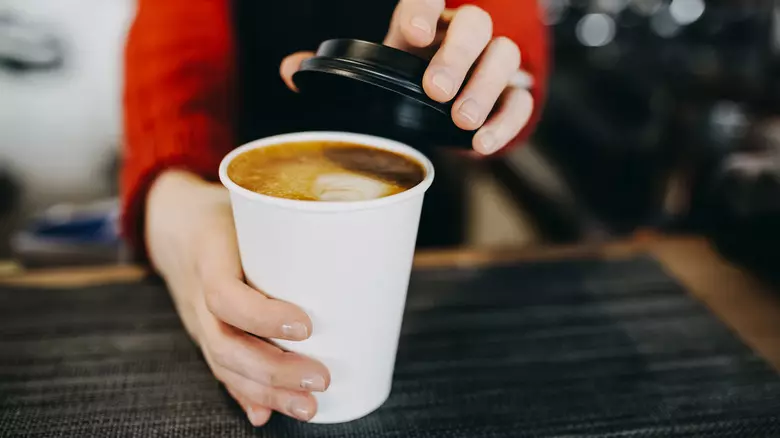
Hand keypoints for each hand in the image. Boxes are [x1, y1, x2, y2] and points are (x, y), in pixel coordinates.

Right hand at [145, 170, 329, 425]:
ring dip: (266, 392)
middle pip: (225, 343)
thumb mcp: (250, 204)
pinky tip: (266, 415)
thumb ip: (289, 222)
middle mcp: (196, 292)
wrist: (173, 224)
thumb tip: (352, 239)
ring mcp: (197, 318)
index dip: (262, 316)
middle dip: (274, 370)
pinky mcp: (205, 333)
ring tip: (308, 407)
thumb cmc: (226, 211)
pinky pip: (220, 369)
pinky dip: (244, 394)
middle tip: (321, 379)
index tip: (307, 325)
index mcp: (209, 253)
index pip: (223, 294)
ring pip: (223, 364)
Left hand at [280, 1, 532, 155]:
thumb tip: (290, 71)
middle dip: (457, 55)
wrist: (443, 106)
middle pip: (475, 24)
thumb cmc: (405, 82)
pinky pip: (521, 100)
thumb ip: (335, 71)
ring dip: (485, 87)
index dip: (423, 8)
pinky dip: (507, 121)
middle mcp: (462, 35)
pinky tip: (482, 143)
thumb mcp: (372, 73)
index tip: (411, 33)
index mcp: (425, 23)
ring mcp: (491, 63)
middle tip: (436, 90)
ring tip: (462, 120)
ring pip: (505, 56)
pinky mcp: (510, 95)